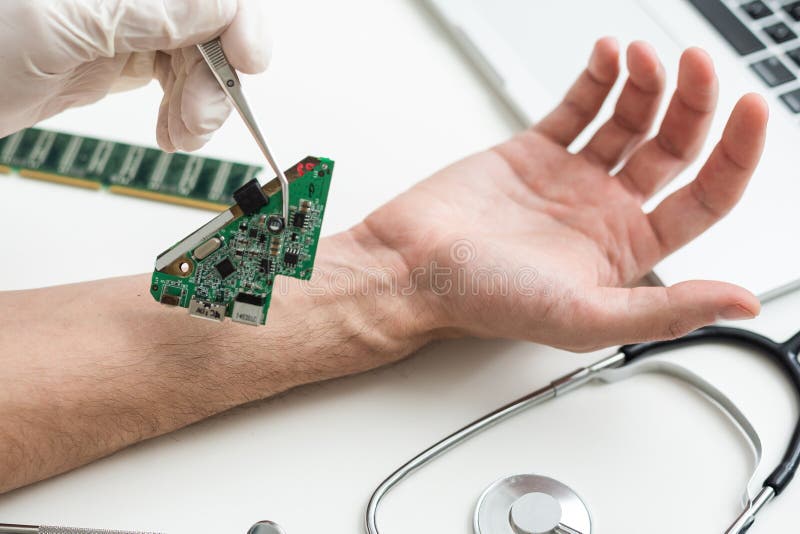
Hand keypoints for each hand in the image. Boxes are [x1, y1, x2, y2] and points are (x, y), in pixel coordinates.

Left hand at [0, 0, 270, 150]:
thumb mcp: (64, 20)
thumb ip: (152, 9)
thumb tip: (228, 13)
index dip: (238, 23)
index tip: (246, 64)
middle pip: (212, 25)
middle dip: (215, 76)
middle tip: (198, 119)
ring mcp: (126, 20)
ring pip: (201, 56)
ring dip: (203, 102)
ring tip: (182, 133)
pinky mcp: (119, 51)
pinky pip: (176, 76)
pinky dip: (185, 109)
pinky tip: (174, 129)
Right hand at [358, 38, 768, 350]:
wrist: (410, 267)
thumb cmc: (482, 299)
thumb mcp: (583, 316)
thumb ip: (664, 312)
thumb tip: (742, 303)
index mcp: (626, 251)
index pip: (705, 197)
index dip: (737, 153)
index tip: (751, 108)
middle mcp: (604, 212)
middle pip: (674, 148)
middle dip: (694, 102)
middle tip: (696, 66)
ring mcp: (570, 178)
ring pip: (630, 120)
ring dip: (647, 83)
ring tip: (640, 58)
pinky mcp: (533, 152)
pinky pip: (578, 107)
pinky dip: (598, 78)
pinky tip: (609, 57)